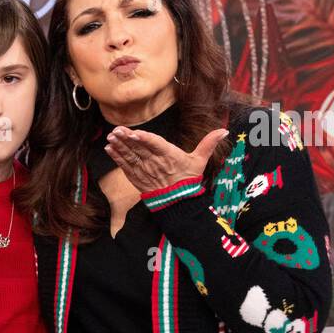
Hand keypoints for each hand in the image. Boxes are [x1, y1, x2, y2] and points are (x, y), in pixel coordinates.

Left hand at [104, 125, 226, 193]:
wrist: (177, 202)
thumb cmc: (188, 179)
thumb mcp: (200, 161)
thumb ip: (208, 144)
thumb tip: (224, 131)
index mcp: (169, 156)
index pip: (156, 145)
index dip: (145, 139)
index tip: (134, 133)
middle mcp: (155, 163)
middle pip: (139, 149)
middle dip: (126, 139)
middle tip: (116, 131)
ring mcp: (144, 171)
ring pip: (130, 156)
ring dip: (119, 146)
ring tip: (110, 137)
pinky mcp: (136, 178)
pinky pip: (124, 166)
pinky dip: (116, 158)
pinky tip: (109, 149)